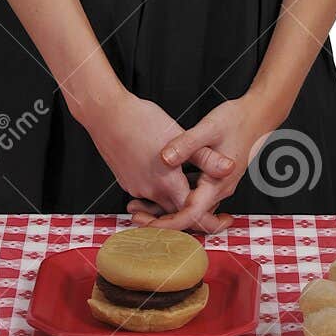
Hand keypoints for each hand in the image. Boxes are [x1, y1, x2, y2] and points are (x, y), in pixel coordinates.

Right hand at [83, 89, 235, 232]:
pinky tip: (167, 174)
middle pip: (178, 212)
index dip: (212, 221)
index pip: (194, 215)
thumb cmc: (140, 120)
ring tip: (193, 186)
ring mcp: (136, 188)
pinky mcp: (127, 181)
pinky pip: (148, 194)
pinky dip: (161, 191)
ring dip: (177, 200)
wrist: (105, 114)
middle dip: (195, 210)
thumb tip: (229, 168)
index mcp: (167, 183)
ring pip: (162, 203)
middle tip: (214, 205)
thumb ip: (205, 157)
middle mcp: (150, 191)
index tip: (224, 220)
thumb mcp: (179, 135)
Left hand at [126, 96, 270, 233]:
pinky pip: (192, 195)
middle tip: (135, 216)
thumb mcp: (209, 128)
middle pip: (189, 216)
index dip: (168, 223)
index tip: (146, 224)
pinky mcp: (212, 179)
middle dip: (162, 220)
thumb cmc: (236, 120)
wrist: (258, 115)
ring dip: (166, 209)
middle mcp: (219, 190)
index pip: (192, 214)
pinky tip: (157, 188)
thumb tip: (164, 158)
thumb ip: (186, 144)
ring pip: (190, 207)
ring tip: (139, 205)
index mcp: (218, 182)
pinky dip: (174, 195)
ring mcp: (217, 186)